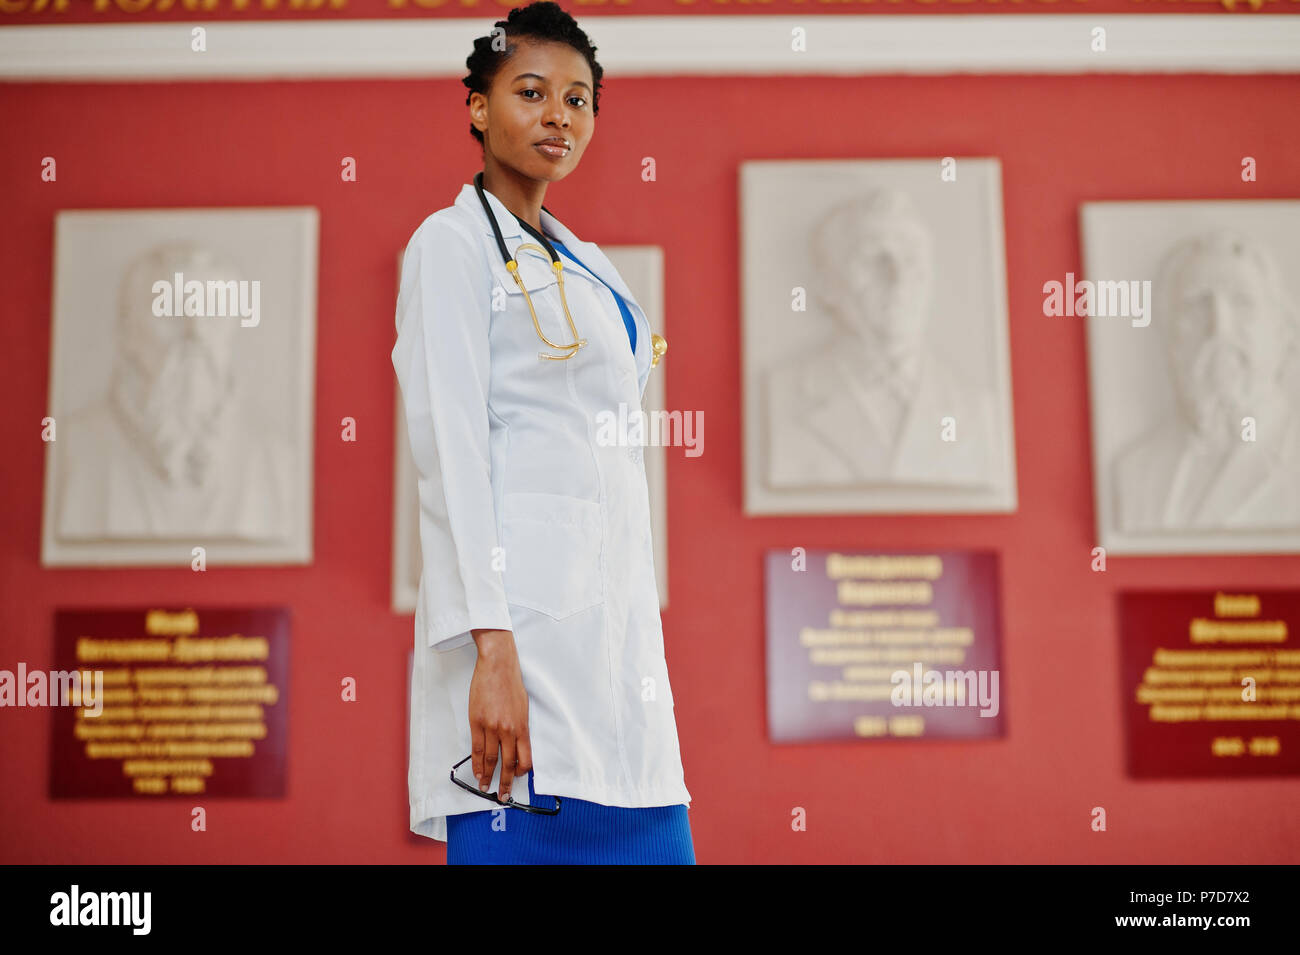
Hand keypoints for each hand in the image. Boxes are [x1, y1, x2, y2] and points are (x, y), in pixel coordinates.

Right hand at [468, 629, 531, 803]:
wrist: (498, 665)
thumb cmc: (512, 683)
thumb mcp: (523, 706)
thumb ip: (520, 726)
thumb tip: (518, 743)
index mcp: (522, 726)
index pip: (525, 758)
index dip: (522, 772)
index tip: (519, 778)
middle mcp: (508, 729)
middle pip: (508, 763)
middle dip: (506, 782)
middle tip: (504, 796)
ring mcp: (491, 726)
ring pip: (491, 759)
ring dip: (488, 776)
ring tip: (486, 787)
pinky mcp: (477, 722)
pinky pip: (477, 748)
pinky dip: (477, 762)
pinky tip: (477, 771)